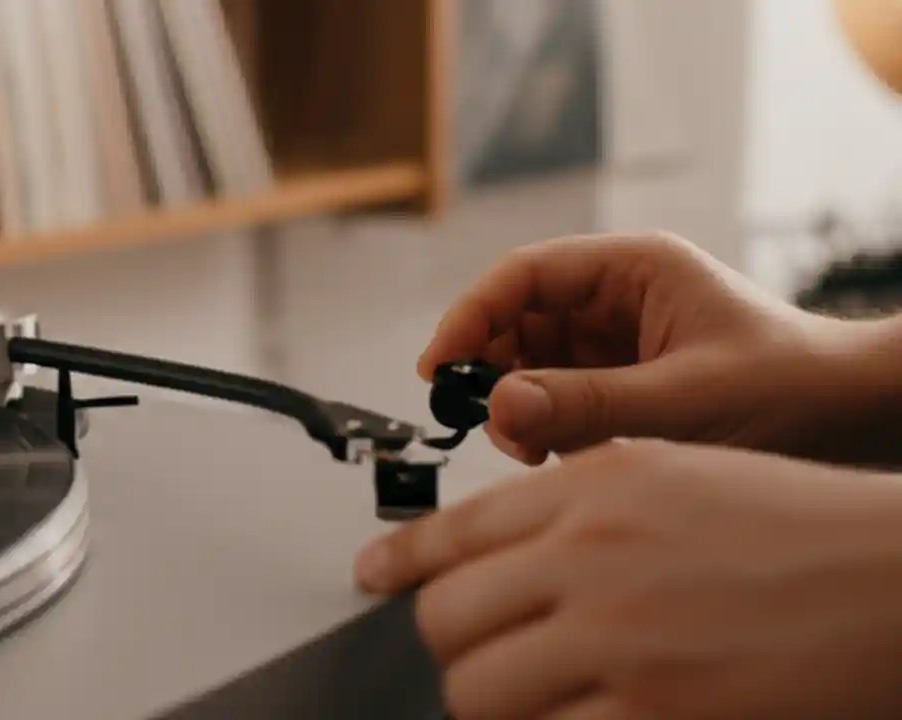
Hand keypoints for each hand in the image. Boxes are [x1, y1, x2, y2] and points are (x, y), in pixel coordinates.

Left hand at [355, 440, 901, 718]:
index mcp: (593, 488)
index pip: (454, 528)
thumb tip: (498, 547)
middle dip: (450, 642)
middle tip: (475, 653)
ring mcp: (617, 640)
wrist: (891, 579)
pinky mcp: (655, 715)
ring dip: (486, 700)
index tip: (371, 575)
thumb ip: (576, 504)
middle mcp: (590, 556)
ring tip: (520, 699)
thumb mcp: (673, 474)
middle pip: (447, 616)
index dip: (399, 558)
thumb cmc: (796, 525)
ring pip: (477, 689)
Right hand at [418, 232, 901, 467]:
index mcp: (635, 269)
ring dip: (518, 403)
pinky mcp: (623, 383)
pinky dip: (545, 426)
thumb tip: (497, 408)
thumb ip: (588, 406)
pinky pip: (558, 397)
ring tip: (533, 447)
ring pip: (531, 363)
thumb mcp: (686, 401)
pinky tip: (560, 452)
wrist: (857, 423)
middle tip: (485, 422)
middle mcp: (618, 298)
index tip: (439, 367)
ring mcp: (618, 341)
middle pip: (518, 320)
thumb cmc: (795, 390)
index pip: (526, 275)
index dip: (472, 315)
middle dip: (493, 369)